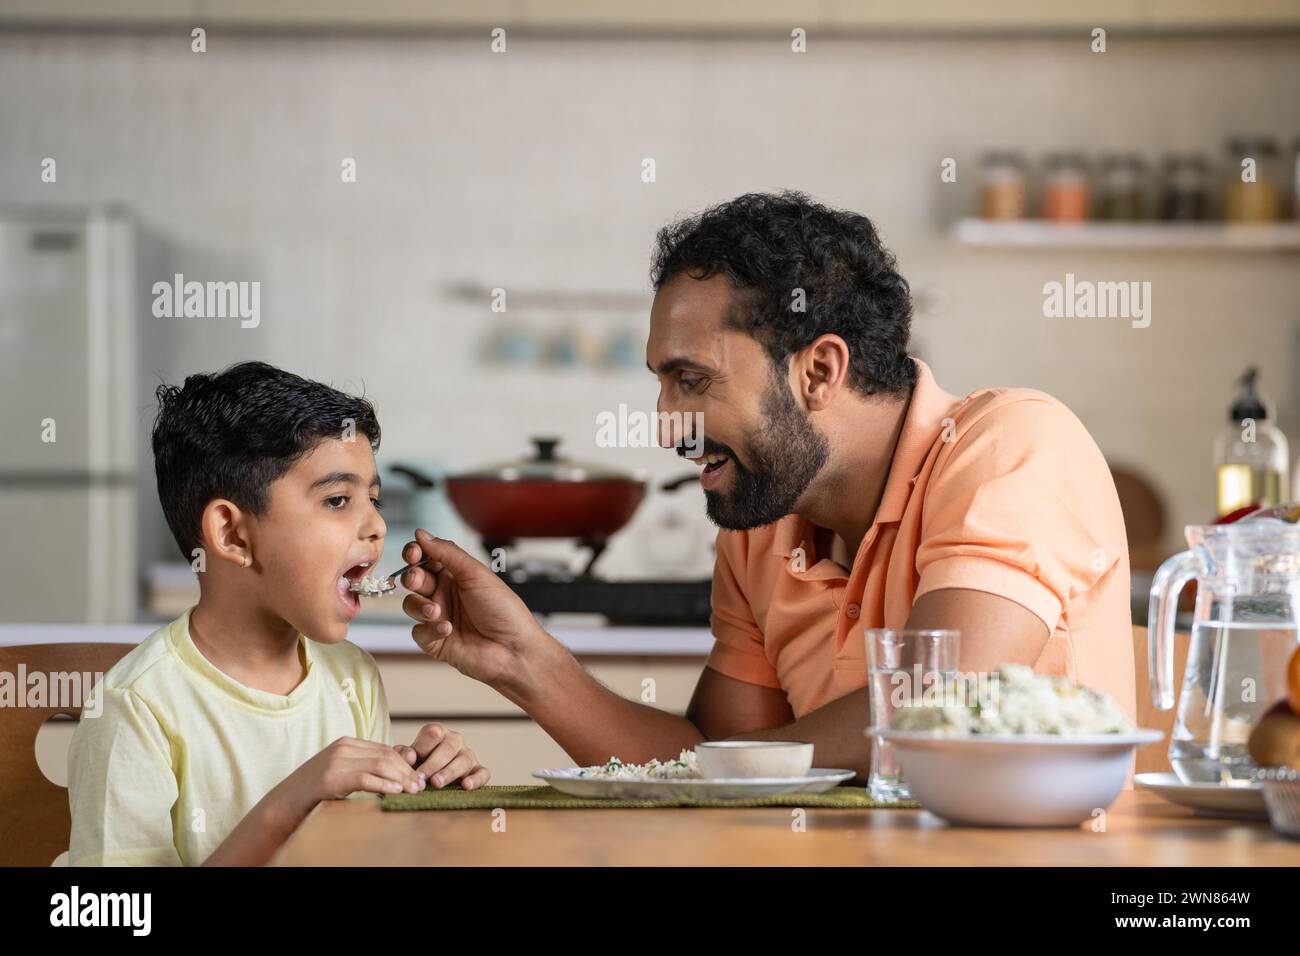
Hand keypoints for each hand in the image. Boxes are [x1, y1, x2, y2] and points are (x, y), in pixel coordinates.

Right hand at [284, 735, 427, 808]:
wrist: (284, 802)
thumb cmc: (316, 790)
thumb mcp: (343, 772)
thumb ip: (366, 766)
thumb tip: (401, 767)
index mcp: (347, 743)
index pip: (385, 749)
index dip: (405, 763)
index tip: (419, 777)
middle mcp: (343, 747)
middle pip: (386, 756)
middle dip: (407, 771)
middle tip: (421, 786)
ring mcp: (336, 761)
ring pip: (380, 765)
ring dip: (401, 779)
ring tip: (414, 790)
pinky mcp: (331, 778)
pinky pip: (365, 779)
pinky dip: (384, 785)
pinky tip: (396, 792)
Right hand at [400, 529, 550, 686]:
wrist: (514, 649)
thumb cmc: (504, 610)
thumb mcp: (476, 574)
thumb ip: (446, 553)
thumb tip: (422, 534)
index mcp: (456, 575)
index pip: (426, 558)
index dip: (415, 554)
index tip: (413, 554)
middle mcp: (446, 594)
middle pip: (414, 579)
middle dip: (412, 578)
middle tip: (418, 580)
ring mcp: (439, 618)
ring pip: (411, 605)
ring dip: (419, 605)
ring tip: (437, 612)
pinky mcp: (435, 641)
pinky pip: (418, 632)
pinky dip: (429, 629)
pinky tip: (447, 629)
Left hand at [400, 723, 490, 789]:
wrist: (429, 777)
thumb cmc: (417, 763)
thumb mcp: (407, 757)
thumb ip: (403, 754)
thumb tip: (410, 756)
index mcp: (437, 732)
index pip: (433, 733)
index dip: (423, 747)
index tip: (412, 763)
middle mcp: (455, 740)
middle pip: (448, 747)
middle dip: (433, 763)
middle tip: (421, 777)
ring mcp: (468, 755)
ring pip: (464, 760)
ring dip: (449, 772)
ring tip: (436, 783)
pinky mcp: (478, 770)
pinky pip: (483, 773)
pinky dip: (476, 779)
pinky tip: (466, 785)